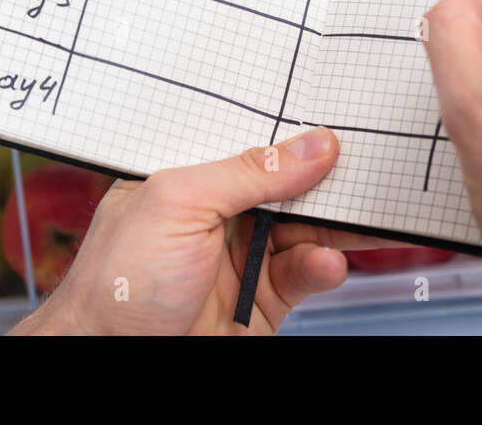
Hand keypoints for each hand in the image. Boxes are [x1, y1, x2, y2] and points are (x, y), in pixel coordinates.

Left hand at [10, 126, 384, 334]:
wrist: (112, 361)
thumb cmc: (116, 285)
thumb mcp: (179, 204)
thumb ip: (248, 172)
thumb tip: (311, 147)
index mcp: (188, 177)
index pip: (250, 143)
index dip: (291, 132)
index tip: (335, 122)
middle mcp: (217, 214)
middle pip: (287, 186)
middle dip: (327, 179)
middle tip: (369, 170)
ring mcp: (241, 257)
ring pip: (305, 229)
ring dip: (335, 226)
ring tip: (363, 221)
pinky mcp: (262, 300)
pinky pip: (305, 273)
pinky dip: (323, 266)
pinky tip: (328, 262)